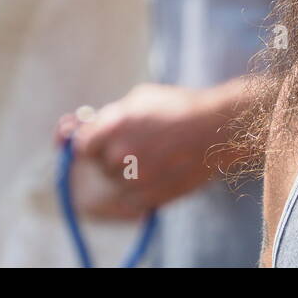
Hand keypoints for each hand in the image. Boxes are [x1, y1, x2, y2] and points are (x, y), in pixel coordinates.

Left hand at [56, 83, 225, 218]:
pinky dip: (141, 189)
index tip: (98, 142)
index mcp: (113, 126)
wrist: (218, 130)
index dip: (90, 143)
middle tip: (141, 143)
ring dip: (128, 172)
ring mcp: (134, 179)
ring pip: (117, 181)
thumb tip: (84, 126)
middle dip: (113, 154)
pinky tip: (162, 170)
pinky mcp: (149, 198)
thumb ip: (109, 116)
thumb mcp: (140, 99)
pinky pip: (132, 198)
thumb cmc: (179, 107)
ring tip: (158, 154)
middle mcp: (119, 154)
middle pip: (100, 163)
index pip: (80, 145)